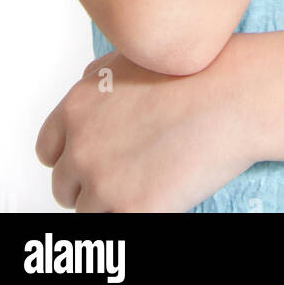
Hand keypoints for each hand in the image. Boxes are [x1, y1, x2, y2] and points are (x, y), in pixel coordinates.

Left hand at [35, 41, 254, 212]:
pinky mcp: (130, 209)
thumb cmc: (197, 71)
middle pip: (65, 185)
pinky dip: (138, 213)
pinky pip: (117, 227)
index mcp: (76, 107)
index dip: (72, 156)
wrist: (234, 95)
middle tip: (128, 173)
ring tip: (150, 179)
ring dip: (113, 202)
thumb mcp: (132, 57)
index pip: (48, 150)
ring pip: (89, 211)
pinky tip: (162, 193)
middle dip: (92, 181)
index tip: (93, 160)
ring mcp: (102, 181)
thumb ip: (97, 79)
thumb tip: (88, 91)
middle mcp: (81, 145)